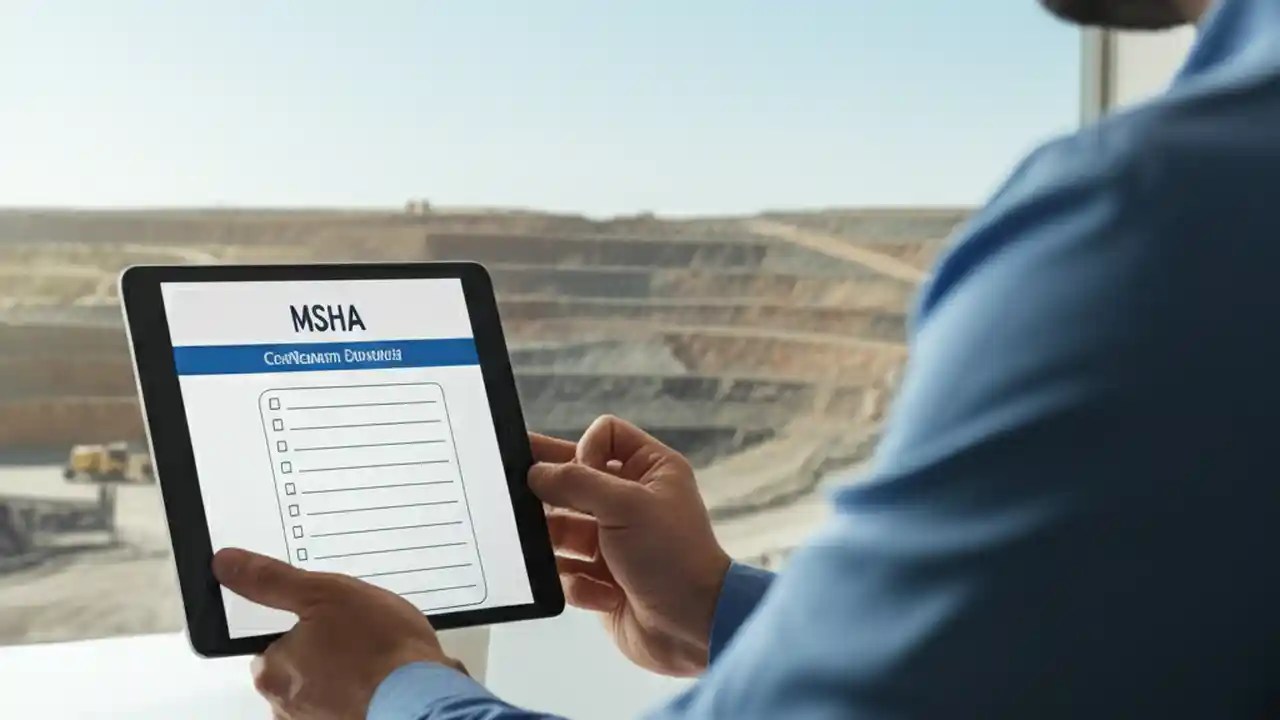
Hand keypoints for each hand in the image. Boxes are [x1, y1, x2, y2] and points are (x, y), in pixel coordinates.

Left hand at [212, 548, 462, 718]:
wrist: (425, 693)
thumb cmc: (377, 645)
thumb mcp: (323, 593)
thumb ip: (271, 580)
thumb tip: (225, 563)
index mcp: (272, 672)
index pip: (274, 643)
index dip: (306, 625)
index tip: (332, 618)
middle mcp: (286, 707)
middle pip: (300, 668)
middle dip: (327, 651)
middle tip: (360, 631)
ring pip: (328, 687)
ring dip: (349, 672)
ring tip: (380, 653)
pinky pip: (351, 703)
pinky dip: (366, 690)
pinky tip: (388, 675)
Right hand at [529, 416, 731, 676]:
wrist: (693, 628)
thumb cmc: (671, 556)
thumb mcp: (626, 505)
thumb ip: (576, 482)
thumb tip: (535, 472)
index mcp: (650, 471)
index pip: (606, 435)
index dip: (584, 448)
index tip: (576, 472)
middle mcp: (632, 501)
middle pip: (575, 481)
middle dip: (552, 494)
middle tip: (511, 495)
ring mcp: (616, 541)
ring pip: (564, 528)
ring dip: (556, 543)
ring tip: (560, 554)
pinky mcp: (604, 578)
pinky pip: (569, 570)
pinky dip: (577, 582)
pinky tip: (601, 594)